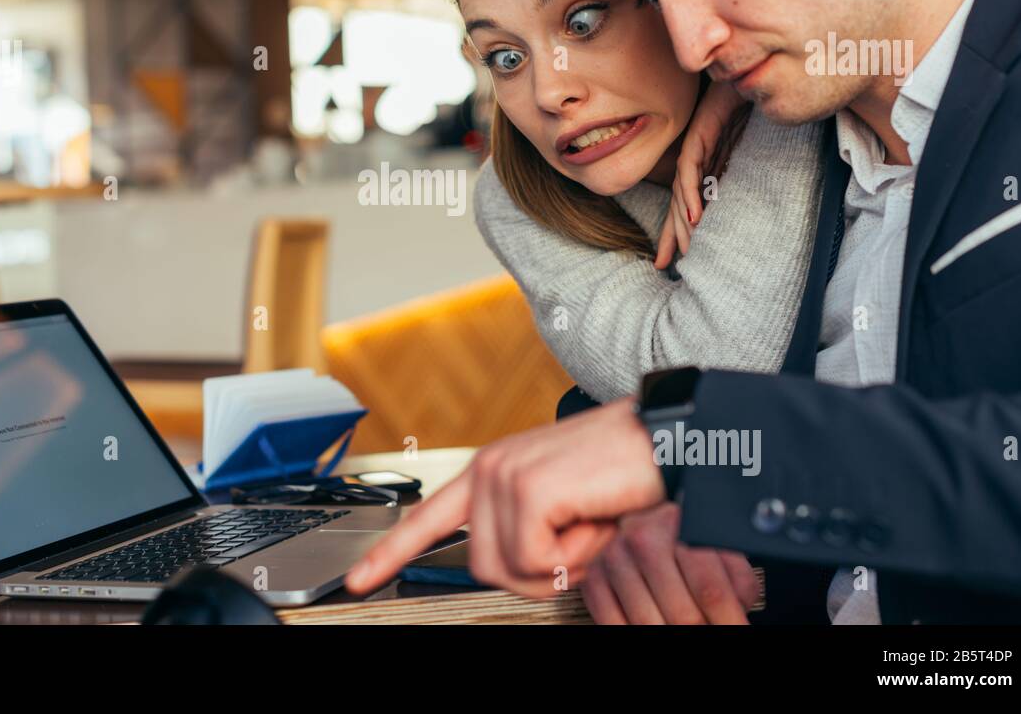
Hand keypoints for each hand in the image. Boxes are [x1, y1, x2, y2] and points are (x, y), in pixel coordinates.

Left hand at [345, 398, 664, 598]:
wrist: (663, 440)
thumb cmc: (619, 472)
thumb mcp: (560, 503)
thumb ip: (524, 529)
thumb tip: (515, 568)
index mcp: (490, 471)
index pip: (427, 519)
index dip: (390, 553)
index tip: (358, 580)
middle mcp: (488, 470)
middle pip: (482, 567)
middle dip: (536, 573)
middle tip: (577, 541)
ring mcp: (503, 477)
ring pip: (509, 569)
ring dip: (560, 564)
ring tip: (586, 523)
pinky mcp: (528, 489)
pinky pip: (537, 561)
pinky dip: (574, 556)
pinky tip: (592, 518)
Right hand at [580, 503, 760, 623]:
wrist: (633, 510)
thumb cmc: (679, 532)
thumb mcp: (715, 543)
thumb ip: (736, 575)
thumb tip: (740, 611)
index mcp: (678, 525)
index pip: (711, 590)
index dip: (729, 621)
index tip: (739, 630)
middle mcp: (641, 539)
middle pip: (682, 614)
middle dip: (703, 630)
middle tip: (711, 630)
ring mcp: (612, 559)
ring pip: (649, 624)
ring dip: (671, 635)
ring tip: (685, 627)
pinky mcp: (592, 577)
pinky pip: (614, 624)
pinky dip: (634, 633)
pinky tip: (654, 623)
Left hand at [655, 82, 750, 269]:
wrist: (753, 67)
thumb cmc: (757, 102)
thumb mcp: (753, 143)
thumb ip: (746, 167)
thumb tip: (763, 204)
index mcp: (710, 162)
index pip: (689, 202)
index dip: (678, 231)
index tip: (671, 260)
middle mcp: (698, 156)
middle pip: (679, 202)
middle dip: (670, 234)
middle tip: (663, 264)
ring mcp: (696, 144)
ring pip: (682, 190)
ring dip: (682, 221)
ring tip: (685, 249)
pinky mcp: (700, 131)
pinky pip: (693, 167)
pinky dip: (692, 192)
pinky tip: (695, 216)